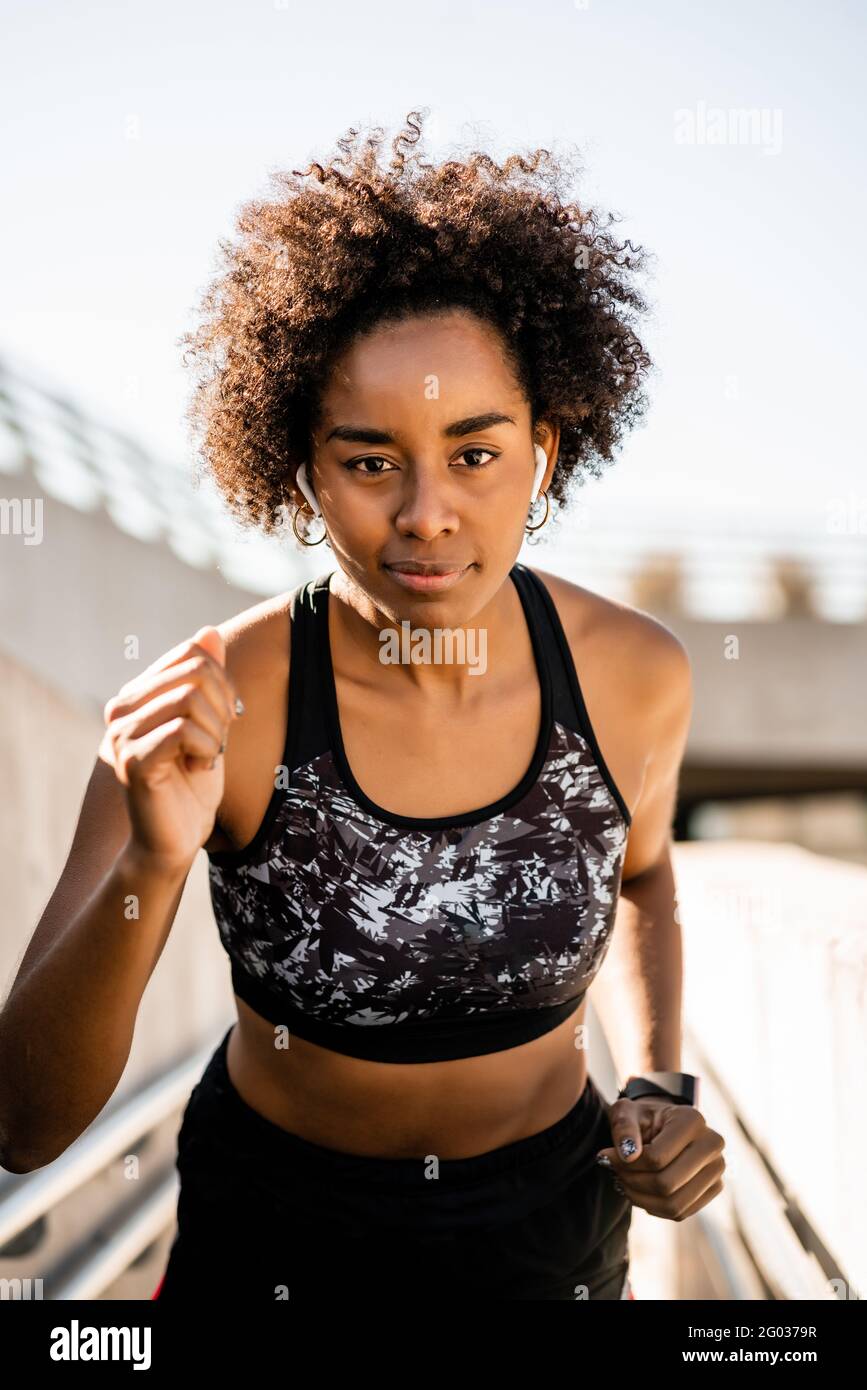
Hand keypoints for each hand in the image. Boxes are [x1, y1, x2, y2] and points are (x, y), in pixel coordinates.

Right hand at [99, 626, 241, 870]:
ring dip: (215, 732)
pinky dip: (207, 749)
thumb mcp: (208, 724)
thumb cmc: (192, 786)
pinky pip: (184, 730)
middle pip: (194, 670)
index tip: (226, 716)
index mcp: (137, 695)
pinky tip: (199, 769)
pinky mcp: (132, 759)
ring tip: (206, 757)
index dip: (222, 681)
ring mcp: (122, 733)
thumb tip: (207, 631)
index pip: (190, 653)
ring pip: (190, 698)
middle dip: (222, 705)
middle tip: (218, 741)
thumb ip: (205, 679)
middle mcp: (121, 708)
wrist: (175, 840)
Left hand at [596, 1095, 725, 1220]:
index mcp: (693, 1120)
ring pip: (674, 1204)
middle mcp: (712, 1144)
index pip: (656, 1158)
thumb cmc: (642, 1118)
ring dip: (641, 1199)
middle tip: (614, 1173)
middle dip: (633, 1183)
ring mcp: (717, 1169)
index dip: (625, 1164)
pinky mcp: (713, 1188)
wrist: (662, 1125)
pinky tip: (641, 1190)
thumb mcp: (625, 1112)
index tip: (606, 1156)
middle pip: (667, 1184)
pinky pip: (681, 1213)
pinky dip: (654, 1207)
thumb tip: (628, 1155)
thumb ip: (623, 1127)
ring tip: (623, 1183)